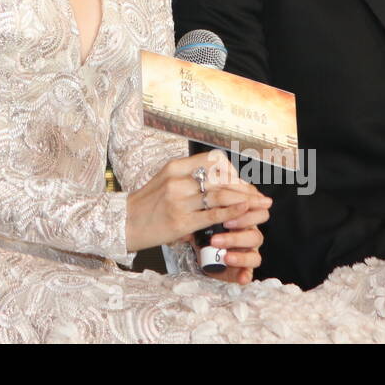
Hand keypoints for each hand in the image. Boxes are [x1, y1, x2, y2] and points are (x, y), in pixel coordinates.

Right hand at [126, 150, 271, 253]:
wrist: (124, 223)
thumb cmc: (147, 204)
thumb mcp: (164, 181)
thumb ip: (188, 177)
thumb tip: (218, 181)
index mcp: (174, 167)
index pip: (212, 161)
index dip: (231, 171)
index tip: (242, 182)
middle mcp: (177, 181)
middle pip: (220, 179)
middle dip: (244, 188)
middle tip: (260, 195)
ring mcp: (179, 201)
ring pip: (219, 196)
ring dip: (244, 200)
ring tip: (260, 205)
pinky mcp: (181, 222)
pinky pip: (212, 215)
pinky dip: (232, 213)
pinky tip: (244, 213)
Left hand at [199, 199, 268, 285]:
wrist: (202, 251)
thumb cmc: (205, 229)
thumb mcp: (205, 217)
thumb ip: (206, 210)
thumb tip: (199, 207)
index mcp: (244, 219)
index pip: (257, 213)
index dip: (246, 214)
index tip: (227, 218)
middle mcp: (250, 234)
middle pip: (255, 234)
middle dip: (238, 236)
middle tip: (220, 233)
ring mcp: (249, 252)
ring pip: (255, 253)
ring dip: (240, 256)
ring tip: (225, 256)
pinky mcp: (244, 268)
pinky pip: (250, 272)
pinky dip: (246, 275)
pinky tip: (241, 278)